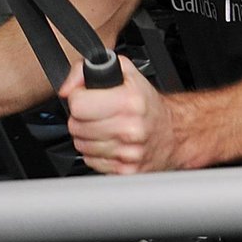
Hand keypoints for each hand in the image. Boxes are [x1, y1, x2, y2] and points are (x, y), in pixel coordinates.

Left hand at [58, 55, 182, 173]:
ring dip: (88, 137)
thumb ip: (86, 70)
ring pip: (81, 146)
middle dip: (82, 119)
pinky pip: (91, 162)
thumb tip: (66, 89)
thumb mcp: (123, 72)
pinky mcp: (126, 171)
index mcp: (129, 102)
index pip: (78, 104)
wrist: (175, 133)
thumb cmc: (147, 103)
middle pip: (76, 127)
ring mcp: (128, 153)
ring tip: (106, 128)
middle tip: (98, 114)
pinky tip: (111, 143)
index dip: (78, 99)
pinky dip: (96, 154)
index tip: (88, 98)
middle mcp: (130, 129)